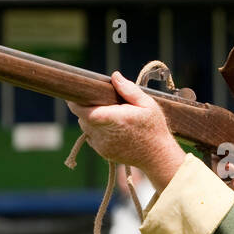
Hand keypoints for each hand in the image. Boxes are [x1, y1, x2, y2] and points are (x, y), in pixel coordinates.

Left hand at [67, 72, 185, 189]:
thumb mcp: (147, 104)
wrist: (157, 156)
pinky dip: (97, 131)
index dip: (76, 102)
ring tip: (108, 115)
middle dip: (86, 108)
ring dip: (91, 120)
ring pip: (86, 128)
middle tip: (99, 101)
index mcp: (115, 118)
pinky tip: (112, 128)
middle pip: (83, 117)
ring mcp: (103, 145)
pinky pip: (92, 138)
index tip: (78, 93)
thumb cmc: (154, 128)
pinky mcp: (103, 153)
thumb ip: (129, 89)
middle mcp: (105, 134)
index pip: (84, 111)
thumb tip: (114, 76)